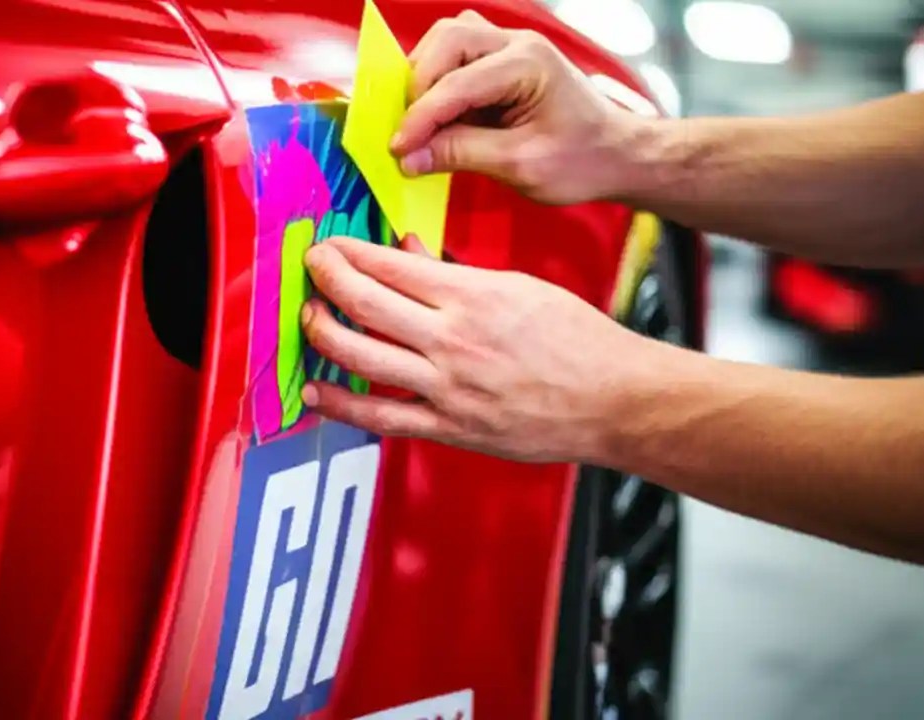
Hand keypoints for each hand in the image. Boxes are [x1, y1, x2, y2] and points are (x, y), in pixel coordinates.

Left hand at [300, 236, 668, 463]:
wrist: (614, 400)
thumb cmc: (577, 340)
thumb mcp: (520, 287)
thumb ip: (456, 272)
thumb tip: (408, 250)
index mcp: (473, 295)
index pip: (390, 264)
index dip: (348, 252)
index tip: (329, 245)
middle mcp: (453, 338)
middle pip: (364, 301)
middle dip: (326, 278)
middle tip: (311, 267)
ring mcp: (447, 386)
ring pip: (361, 354)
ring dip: (322, 331)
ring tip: (309, 318)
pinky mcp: (449, 426)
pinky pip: (380, 416)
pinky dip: (340, 404)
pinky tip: (315, 391)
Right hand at [391, 10, 649, 205]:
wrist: (616, 154)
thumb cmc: (582, 160)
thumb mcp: (521, 166)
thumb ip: (462, 154)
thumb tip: (410, 158)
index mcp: (529, 64)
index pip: (458, 83)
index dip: (420, 117)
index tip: (396, 149)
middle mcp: (517, 44)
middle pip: (447, 39)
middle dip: (418, 84)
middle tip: (408, 131)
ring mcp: (509, 48)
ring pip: (448, 41)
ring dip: (425, 77)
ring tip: (420, 122)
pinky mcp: (501, 63)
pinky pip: (456, 58)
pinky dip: (438, 84)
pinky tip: (436, 118)